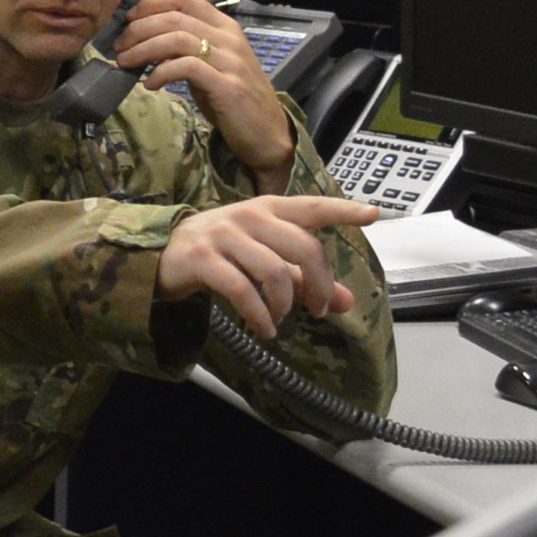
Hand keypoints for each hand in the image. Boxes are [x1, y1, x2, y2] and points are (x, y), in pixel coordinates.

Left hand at [114, 0, 295, 182]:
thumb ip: (185, 48)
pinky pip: (186, 67)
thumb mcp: (209, 65)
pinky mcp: (228, 85)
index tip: (129, 20)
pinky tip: (150, 85)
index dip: (151, 3)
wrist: (266, 133)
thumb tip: (145, 39)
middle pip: (173, 17)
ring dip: (143, 50)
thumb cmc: (233, 98)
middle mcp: (229, 37)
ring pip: (176, 38)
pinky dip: (161, 73)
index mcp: (224, 26)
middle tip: (119, 48)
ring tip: (126, 63)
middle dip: (138, 30)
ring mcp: (230, 60)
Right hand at [160, 196, 384, 339]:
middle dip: (319, 285)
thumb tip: (347, 302)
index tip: (373, 213)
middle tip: (318, 309)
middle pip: (302, 247)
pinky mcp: (203, 259)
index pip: (312, 207)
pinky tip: (265, 329)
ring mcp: (223, 235)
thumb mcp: (266, 259)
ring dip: (286, 304)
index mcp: (268, 209)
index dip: (343, 210)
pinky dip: (260, 316)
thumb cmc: (223, 253)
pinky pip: (243, 291)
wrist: (163, 255)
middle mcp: (248, 216)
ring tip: (281, 318)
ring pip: (275, 272)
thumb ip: (305, 278)